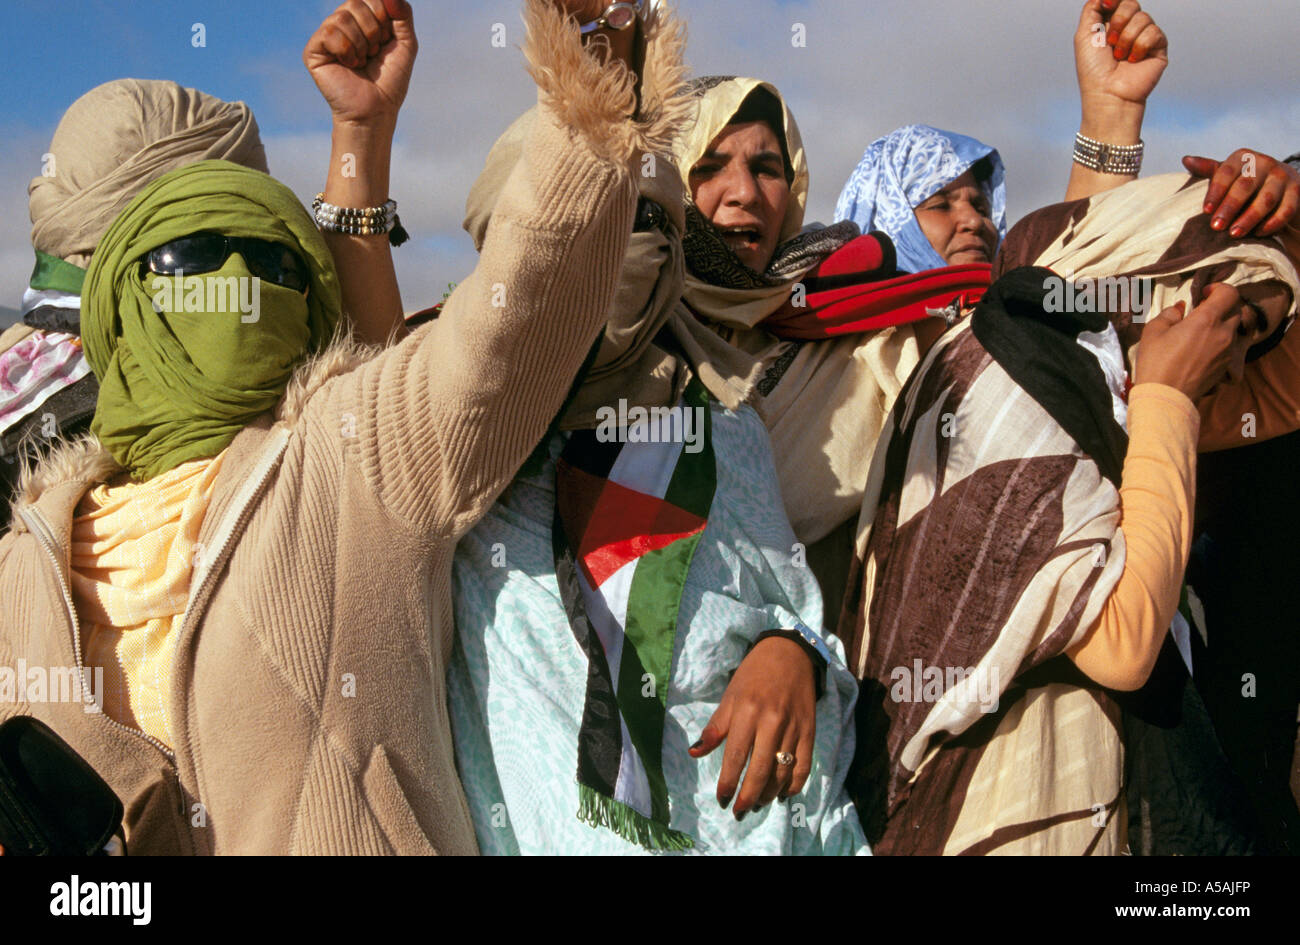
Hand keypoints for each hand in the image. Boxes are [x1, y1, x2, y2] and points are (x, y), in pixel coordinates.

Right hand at [304, 0, 416, 127]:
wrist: (376, 110)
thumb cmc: (390, 80)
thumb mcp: (406, 43)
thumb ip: (403, 14)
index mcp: (361, 19)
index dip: (384, 18)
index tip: (385, 42)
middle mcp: (342, 23)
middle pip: (356, 2)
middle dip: (373, 31)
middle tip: (373, 54)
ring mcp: (326, 35)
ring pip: (342, 17)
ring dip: (361, 45)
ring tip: (361, 62)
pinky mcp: (314, 50)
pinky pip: (330, 32)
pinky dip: (346, 51)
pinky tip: (348, 65)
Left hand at [688, 636, 815, 818]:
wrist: (790, 655)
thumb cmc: (753, 676)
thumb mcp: (730, 696)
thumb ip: (715, 727)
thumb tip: (694, 753)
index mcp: (747, 712)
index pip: (735, 756)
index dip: (728, 783)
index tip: (722, 800)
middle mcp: (771, 722)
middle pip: (760, 770)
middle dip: (748, 797)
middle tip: (739, 811)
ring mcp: (793, 727)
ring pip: (782, 772)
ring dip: (769, 794)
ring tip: (757, 804)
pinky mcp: (810, 731)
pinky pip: (804, 765)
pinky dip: (794, 785)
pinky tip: (783, 795)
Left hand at [1075, 0, 1168, 114]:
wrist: (1107, 93)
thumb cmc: (1093, 70)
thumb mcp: (1084, 35)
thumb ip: (1092, 9)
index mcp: (1111, 25)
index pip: (1119, 1)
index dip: (1114, 0)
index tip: (1107, 5)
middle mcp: (1129, 29)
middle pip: (1132, 3)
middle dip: (1119, 20)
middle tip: (1110, 41)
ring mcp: (1145, 38)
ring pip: (1143, 17)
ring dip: (1126, 38)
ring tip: (1120, 56)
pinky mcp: (1158, 48)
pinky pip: (1154, 32)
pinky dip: (1140, 46)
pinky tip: (1133, 61)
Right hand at [1135, 284, 1246, 399]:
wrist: (1166, 398)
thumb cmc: (1156, 363)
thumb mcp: (1153, 331)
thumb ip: (1169, 314)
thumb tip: (1180, 309)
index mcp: (1207, 320)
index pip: (1230, 293)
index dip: (1219, 288)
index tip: (1204, 293)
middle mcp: (1223, 333)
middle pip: (1236, 309)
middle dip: (1222, 305)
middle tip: (1202, 310)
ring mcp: (1227, 351)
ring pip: (1234, 328)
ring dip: (1222, 324)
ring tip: (1201, 331)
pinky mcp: (1225, 367)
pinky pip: (1229, 347)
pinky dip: (1220, 342)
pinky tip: (1201, 349)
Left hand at [1183, 150, 1299, 237]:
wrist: (1281, 182)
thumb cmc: (1245, 180)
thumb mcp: (1226, 173)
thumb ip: (1208, 169)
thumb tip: (1186, 159)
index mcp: (1243, 158)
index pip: (1225, 173)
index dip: (1215, 192)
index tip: (1205, 211)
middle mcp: (1264, 163)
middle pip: (1245, 186)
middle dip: (1229, 208)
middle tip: (1216, 227)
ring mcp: (1282, 176)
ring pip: (1266, 199)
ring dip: (1249, 218)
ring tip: (1234, 234)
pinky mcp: (1297, 190)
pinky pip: (1286, 209)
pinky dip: (1272, 223)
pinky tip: (1258, 234)